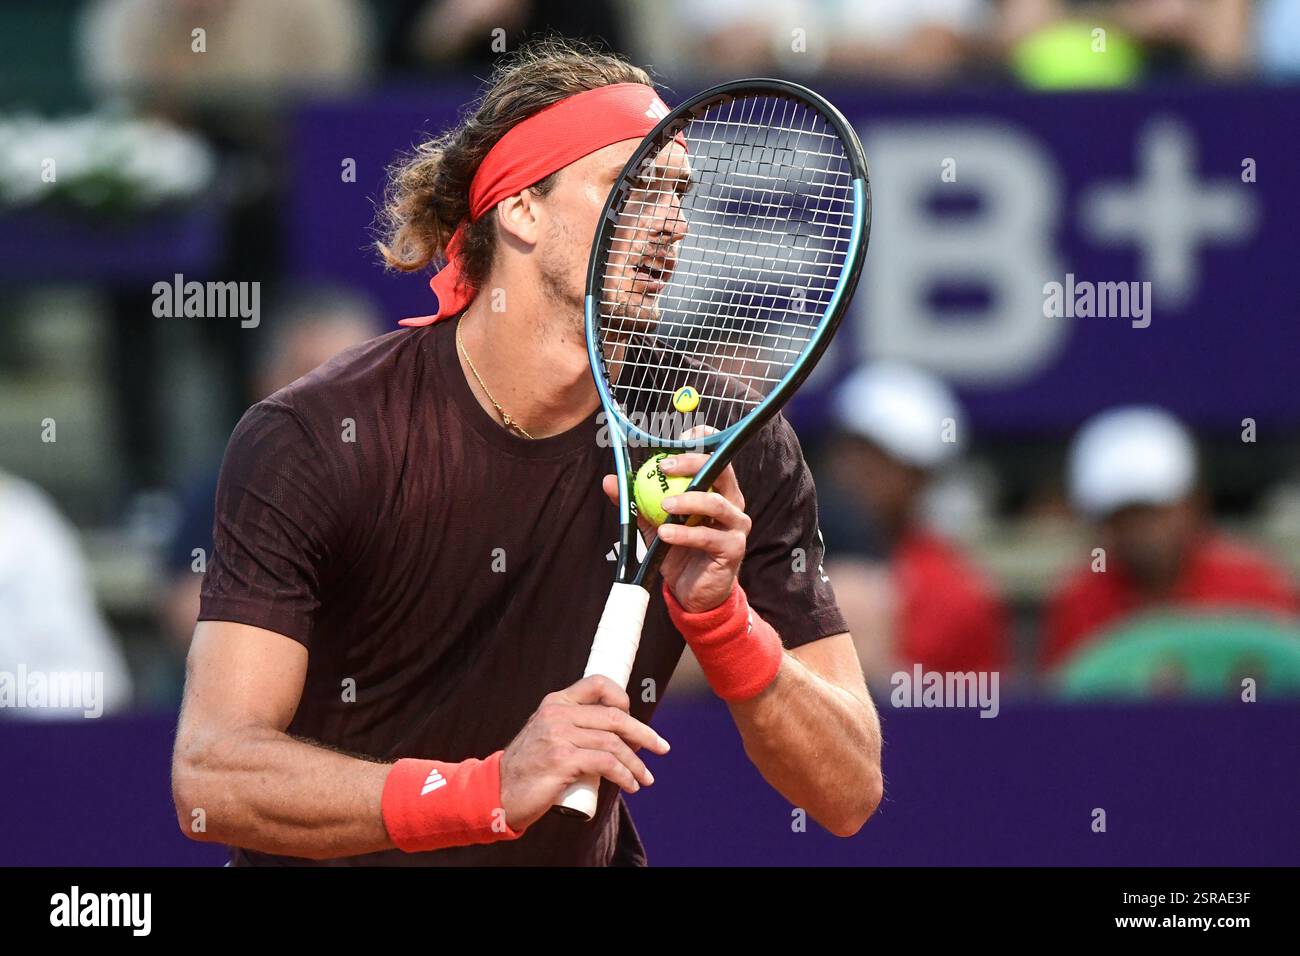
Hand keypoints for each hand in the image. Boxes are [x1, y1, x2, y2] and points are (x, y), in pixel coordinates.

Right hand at [499, 675, 669, 829]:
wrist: (498, 792)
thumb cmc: (529, 768)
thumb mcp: (548, 735)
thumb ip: (574, 727)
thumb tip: (616, 733)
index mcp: (556, 702)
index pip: (598, 683)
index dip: (623, 698)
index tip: (635, 720)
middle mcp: (557, 714)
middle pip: (614, 716)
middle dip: (643, 733)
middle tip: (660, 748)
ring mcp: (558, 736)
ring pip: (613, 743)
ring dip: (636, 763)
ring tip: (645, 779)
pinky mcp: (561, 761)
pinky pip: (606, 764)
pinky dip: (624, 775)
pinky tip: (630, 785)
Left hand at [601, 452, 749, 612]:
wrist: (693, 591)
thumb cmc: (679, 550)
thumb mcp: (653, 522)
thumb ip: (636, 501)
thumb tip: (610, 481)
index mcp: (717, 489)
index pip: (717, 455)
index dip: (704, 441)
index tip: (680, 438)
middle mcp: (732, 502)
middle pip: (721, 471)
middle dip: (693, 464)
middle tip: (665, 467)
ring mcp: (736, 525)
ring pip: (717, 504)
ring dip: (688, 501)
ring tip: (664, 505)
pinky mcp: (733, 548)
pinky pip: (708, 536)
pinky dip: (685, 534)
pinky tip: (666, 534)